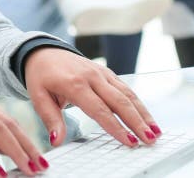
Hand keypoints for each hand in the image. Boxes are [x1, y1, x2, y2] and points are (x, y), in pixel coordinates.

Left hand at [25, 48, 160, 149]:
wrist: (43, 51)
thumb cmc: (41, 76)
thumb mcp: (38, 96)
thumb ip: (50, 119)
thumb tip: (57, 141)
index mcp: (74, 84)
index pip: (99, 110)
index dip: (116, 127)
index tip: (129, 141)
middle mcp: (91, 76)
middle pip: (119, 101)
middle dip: (137, 121)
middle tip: (150, 139)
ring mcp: (101, 72)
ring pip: (127, 94)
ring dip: (143, 113)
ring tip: (155, 132)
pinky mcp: (106, 72)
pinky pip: (125, 88)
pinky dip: (138, 103)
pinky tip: (147, 117)